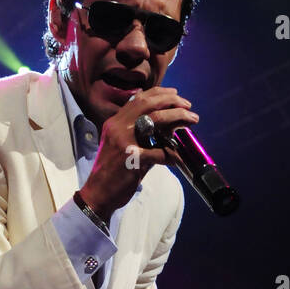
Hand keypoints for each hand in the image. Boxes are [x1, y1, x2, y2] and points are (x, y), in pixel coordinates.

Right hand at [80, 86, 198, 219]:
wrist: (97, 194)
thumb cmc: (112, 173)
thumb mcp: (123, 147)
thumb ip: (141, 136)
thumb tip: (168, 128)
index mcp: (115, 122)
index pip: (138, 99)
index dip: (159, 93)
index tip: (175, 94)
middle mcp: (118, 127)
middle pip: (148, 103)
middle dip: (172, 100)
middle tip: (188, 105)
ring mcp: (124, 141)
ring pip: (156, 119)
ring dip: (177, 116)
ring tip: (192, 119)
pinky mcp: (132, 158)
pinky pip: (160, 152)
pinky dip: (173, 154)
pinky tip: (180, 157)